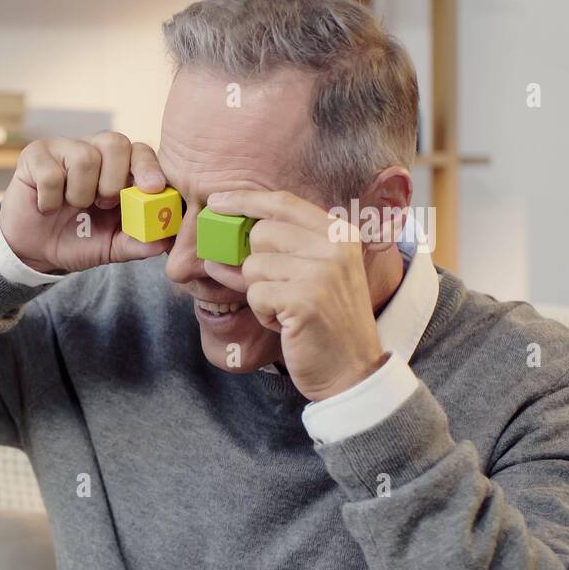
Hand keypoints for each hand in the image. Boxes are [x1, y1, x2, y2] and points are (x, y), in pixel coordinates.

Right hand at [0, 132, 171, 274]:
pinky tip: (47, 206)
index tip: (152, 188)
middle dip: (113, 181)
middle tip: (103, 203)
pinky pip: (51, 172)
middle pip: (115, 142)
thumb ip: (137, 243)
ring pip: (84, 158)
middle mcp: (94, 150)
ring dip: (79, 194)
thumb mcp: (111, 247)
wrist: (33, 250)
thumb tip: (164, 242)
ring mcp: (63, 149)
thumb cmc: (76, 239)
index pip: (141, 151)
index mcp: (118, 168)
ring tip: (71, 206)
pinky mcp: (34, 155)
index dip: (148, 167)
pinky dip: (50, 199)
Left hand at [205, 189, 387, 401]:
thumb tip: (218, 248)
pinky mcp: (305, 298)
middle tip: (278, 291)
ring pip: (253, 266)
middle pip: (261, 233)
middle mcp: (335, 246)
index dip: (245, 199)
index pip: (283, 202)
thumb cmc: (322, 324)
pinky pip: (255, 294)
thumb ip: (275, 253)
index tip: (217, 201)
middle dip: (255, 265)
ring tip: (287, 310)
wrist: (351, 370)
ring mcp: (322, 271)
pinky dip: (262, 313)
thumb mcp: (307, 278)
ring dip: (260, 293)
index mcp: (339, 234)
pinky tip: (286, 324)